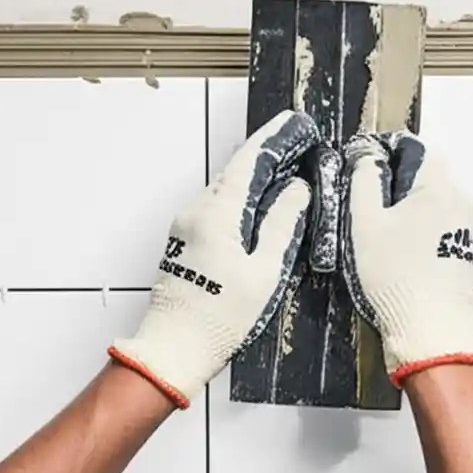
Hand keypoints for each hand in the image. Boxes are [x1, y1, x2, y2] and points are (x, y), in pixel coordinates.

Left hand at [109, 111, 316, 407]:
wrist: (174, 349)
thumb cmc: (220, 318)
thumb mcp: (265, 271)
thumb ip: (282, 224)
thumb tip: (296, 190)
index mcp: (217, 213)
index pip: (248, 160)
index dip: (274, 138)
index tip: (294, 123)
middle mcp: (196, 212)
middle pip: (236, 173)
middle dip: (268, 157)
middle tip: (299, 146)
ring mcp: (186, 228)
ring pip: (226, 192)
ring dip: (256, 181)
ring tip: (288, 176)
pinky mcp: (185, 244)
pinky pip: (217, 211)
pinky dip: (242, 203)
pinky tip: (262, 212)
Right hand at [342, 131, 472, 385]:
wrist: (431, 329)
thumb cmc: (395, 274)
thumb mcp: (366, 223)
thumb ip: (364, 180)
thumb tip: (367, 155)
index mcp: (439, 186)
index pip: (414, 147)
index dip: (385, 153)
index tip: (362, 173)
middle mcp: (460, 200)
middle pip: (423, 175)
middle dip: (394, 185)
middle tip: (365, 208)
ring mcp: (465, 228)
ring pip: (429, 202)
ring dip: (404, 210)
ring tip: (379, 235)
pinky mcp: (463, 251)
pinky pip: (437, 226)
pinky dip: (416, 231)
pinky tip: (397, 254)